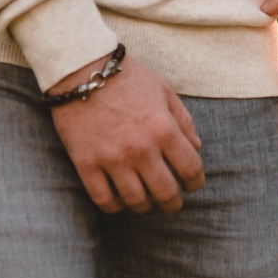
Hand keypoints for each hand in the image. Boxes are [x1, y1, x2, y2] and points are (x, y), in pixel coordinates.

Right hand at [48, 54, 204, 214]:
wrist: (81, 70)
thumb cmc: (126, 78)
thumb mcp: (164, 90)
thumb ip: (183, 120)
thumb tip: (196, 147)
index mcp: (164, 129)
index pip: (191, 169)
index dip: (195, 182)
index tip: (191, 184)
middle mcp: (141, 148)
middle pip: (166, 193)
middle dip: (173, 203)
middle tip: (171, 203)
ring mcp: (112, 159)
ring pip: (136, 202)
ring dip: (145, 206)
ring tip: (146, 201)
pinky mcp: (87, 164)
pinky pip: (103, 200)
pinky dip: (114, 206)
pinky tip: (119, 200)